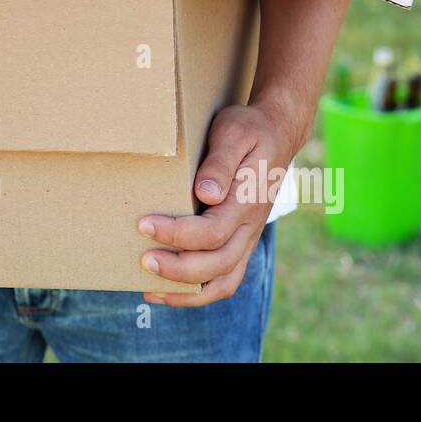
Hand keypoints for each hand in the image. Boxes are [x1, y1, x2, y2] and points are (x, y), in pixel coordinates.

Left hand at [136, 101, 298, 306]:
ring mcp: (248, 238)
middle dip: (178, 269)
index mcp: (247, 200)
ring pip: (223, 281)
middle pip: (218, 264)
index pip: (212, 231)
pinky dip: (197, 292)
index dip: (177, 234)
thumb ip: (220, 162)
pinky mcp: (241, 243)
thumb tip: (206, 193)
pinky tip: (166, 290)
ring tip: (150, 290)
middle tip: (143, 260)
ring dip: (187, 291)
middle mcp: (250, 226)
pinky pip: (224, 280)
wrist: (277, 133)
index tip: (144, 225)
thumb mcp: (233, 132)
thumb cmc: (248, 129)